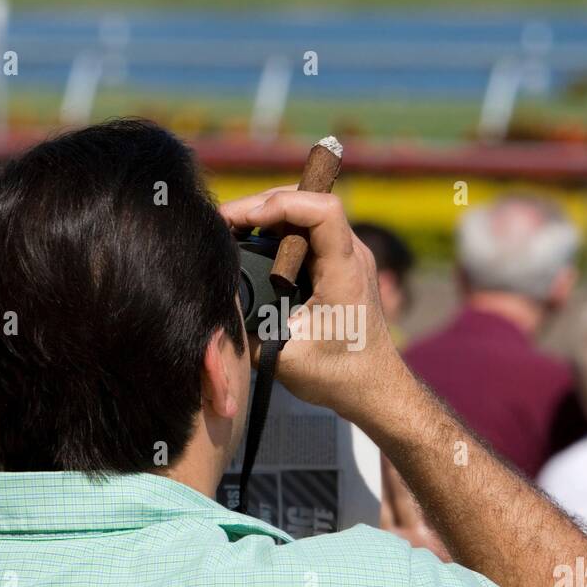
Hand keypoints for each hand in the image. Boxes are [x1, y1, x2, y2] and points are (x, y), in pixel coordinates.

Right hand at [220, 187, 403, 420]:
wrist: (373, 386)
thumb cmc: (338, 374)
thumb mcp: (286, 357)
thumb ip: (247, 331)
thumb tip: (213, 304)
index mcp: (345, 272)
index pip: (323, 211)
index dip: (282, 204)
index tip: (245, 220)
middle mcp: (351, 254)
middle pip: (308, 200)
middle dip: (262, 204)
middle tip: (223, 222)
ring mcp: (346, 254)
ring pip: (306, 211)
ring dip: (267, 214)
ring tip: (230, 228)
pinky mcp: (337, 261)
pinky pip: (307, 229)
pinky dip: (276, 229)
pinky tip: (250, 242)